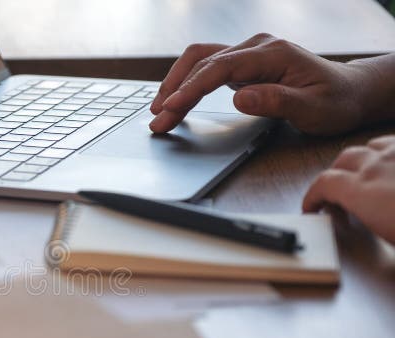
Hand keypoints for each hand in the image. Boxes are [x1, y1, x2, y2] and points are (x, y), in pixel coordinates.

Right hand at [149, 33, 389, 135]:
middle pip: (202, 62)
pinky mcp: (241, 65)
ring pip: (199, 60)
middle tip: (156, 121)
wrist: (349, 92)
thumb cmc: (334, 101)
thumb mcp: (312, 109)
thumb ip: (276, 102)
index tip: (171, 108)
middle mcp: (255, 47)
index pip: (220, 68)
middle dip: (174, 91)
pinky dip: (185, 84)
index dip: (192, 88)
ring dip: (175, 84)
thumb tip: (239, 98)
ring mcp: (247, 54)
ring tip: (158, 112)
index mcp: (271, 54)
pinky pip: (205, 69)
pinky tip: (174, 102)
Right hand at [303, 135, 394, 244]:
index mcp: (363, 189)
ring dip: (362, 160)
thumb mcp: (387, 236)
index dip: (312, 197)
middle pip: (343, 160)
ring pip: (370, 146)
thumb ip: (367, 221)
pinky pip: (393, 142)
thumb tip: (362, 220)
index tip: (312, 208)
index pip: (323, 184)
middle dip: (335, 176)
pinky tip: (391, 166)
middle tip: (338, 194)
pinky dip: (387, 153)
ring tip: (366, 175)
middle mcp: (379, 164)